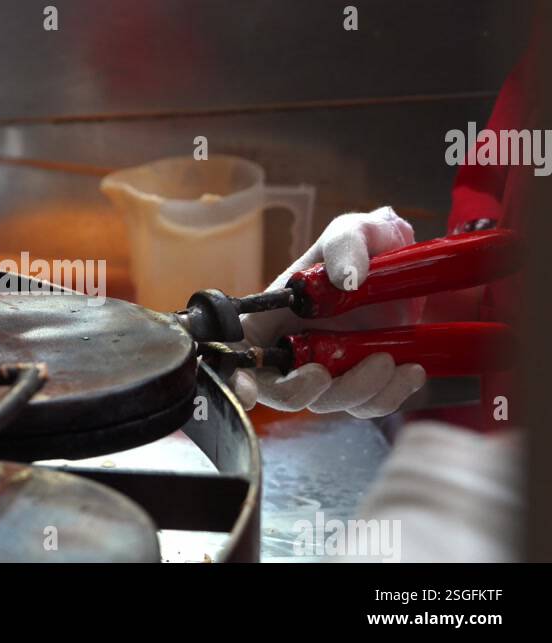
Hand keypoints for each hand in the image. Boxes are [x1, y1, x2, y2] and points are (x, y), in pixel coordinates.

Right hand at [231, 207, 426, 417]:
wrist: (415, 269)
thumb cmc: (370, 246)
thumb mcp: (358, 230)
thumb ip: (346, 243)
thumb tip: (344, 277)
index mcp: (269, 318)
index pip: (236, 354)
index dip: (233, 378)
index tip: (247, 389)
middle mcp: (289, 351)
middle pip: (280, 392)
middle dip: (302, 391)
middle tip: (324, 374)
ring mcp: (324, 373)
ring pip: (328, 403)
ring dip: (358, 389)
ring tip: (392, 359)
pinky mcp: (358, 386)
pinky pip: (366, 406)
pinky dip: (388, 395)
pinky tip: (411, 369)